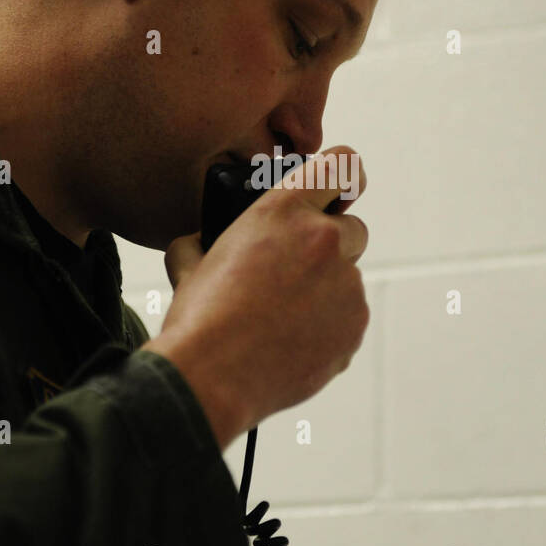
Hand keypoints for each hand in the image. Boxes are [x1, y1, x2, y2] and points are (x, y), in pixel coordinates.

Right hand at [142, 146, 369, 451]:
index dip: (344, 176)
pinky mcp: (354, 326)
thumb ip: (211, 236)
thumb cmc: (199, 318)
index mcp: (284, 211)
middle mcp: (324, 240)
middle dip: (330, 247)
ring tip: (279, 320)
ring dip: (324, 292)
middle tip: (294, 274)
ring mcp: (346, 286)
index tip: (344, 188)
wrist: (211, 378)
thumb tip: (207, 240)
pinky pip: (347, 318)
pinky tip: (290, 343)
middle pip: (352, 230)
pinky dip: (328, 327)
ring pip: (347, 279)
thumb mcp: (191, 257)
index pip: (340, 167)